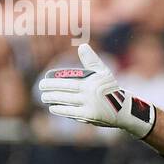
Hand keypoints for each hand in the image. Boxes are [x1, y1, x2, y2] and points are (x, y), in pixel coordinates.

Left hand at [37, 43, 155, 138]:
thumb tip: (82, 46)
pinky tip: (53, 107)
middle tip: (41, 90)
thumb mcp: (103, 73)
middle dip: (49, 92)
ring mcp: (89, 107)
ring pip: (66, 103)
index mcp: (91, 84)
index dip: (52, 84)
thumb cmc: (110, 88)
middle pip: (64, 94)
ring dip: (52, 101)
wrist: (122, 108)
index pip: (66, 83)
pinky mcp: (89, 117)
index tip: (43, 83)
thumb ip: (91, 60)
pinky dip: (60, 110)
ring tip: (45, 98)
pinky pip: (71, 113)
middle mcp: (89, 96)